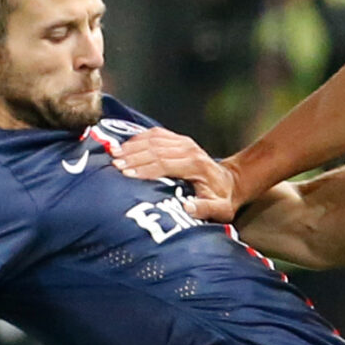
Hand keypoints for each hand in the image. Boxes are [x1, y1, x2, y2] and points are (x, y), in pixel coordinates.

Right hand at [114, 128, 238, 219]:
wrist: (230, 182)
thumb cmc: (222, 199)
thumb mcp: (220, 210)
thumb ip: (206, 209)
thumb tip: (187, 207)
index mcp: (196, 165)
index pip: (165, 164)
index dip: (145, 169)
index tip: (126, 175)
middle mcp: (189, 150)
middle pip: (156, 150)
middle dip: (133, 157)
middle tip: (115, 165)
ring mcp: (184, 142)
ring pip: (153, 140)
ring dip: (132, 147)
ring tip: (114, 154)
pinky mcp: (179, 139)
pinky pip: (155, 134)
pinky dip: (138, 138)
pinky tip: (124, 145)